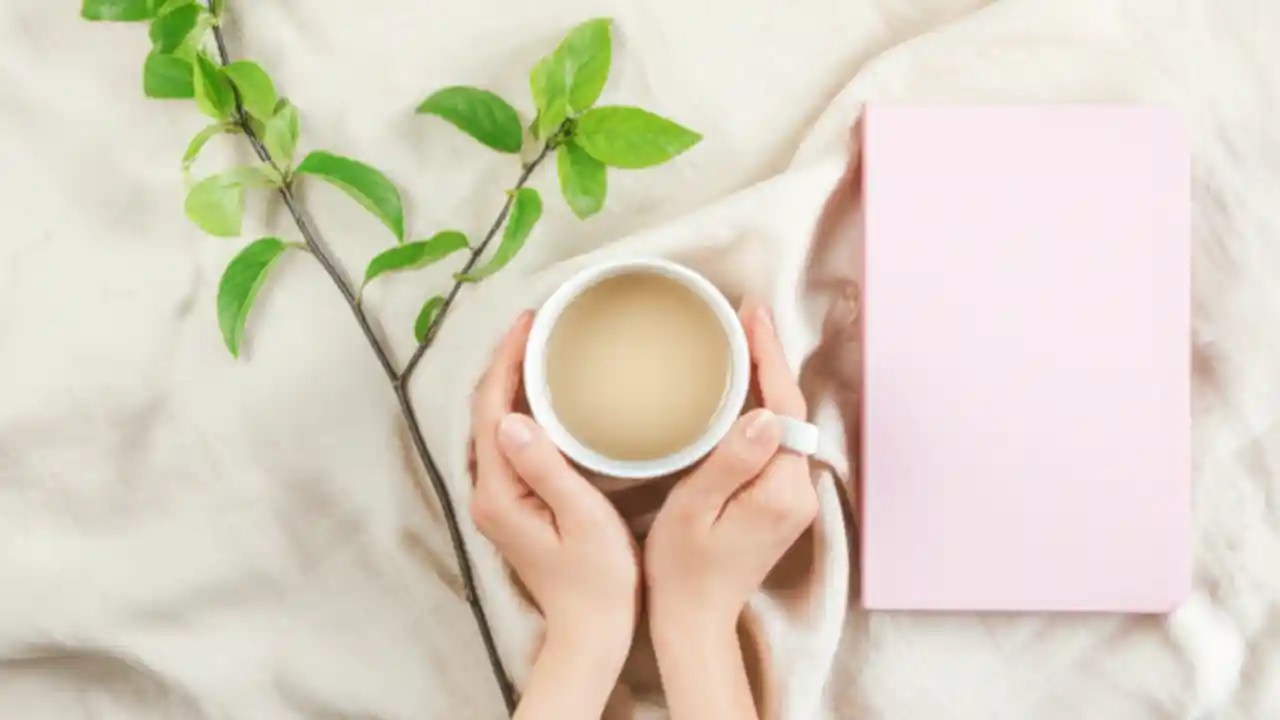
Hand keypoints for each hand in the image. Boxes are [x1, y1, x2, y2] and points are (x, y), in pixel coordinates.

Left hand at [470, 312, 639, 717]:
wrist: (589, 634)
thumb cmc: (598, 581)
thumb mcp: (582, 520)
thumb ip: (546, 468)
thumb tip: (513, 418)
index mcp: (500, 492)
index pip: (492, 409)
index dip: (506, 361)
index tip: (530, 322)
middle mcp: (488, 493)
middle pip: (486, 412)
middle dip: (505, 363)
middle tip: (538, 324)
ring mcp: (497, 501)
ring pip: (494, 425)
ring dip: (511, 383)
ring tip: (538, 347)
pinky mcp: (512, 506)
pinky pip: (508, 442)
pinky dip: (520, 409)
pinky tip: (543, 396)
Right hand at [644, 303, 816, 717]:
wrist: (695, 622)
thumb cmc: (682, 570)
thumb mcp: (695, 511)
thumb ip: (730, 463)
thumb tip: (762, 414)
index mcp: (779, 492)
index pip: (785, 408)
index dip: (770, 358)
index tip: (752, 317)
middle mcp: (798, 494)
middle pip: (791, 412)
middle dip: (771, 362)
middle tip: (744, 317)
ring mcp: (793, 500)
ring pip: (784, 426)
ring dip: (767, 383)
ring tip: (740, 341)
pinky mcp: (781, 504)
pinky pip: (775, 444)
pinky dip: (761, 410)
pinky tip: (740, 391)